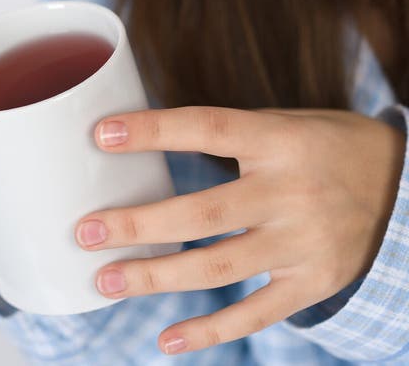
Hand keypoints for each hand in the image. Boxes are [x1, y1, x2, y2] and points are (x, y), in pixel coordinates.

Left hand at [74, 106, 404, 355]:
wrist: (404, 188)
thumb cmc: (328, 145)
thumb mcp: (286, 123)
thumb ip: (232, 136)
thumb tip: (150, 137)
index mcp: (280, 140)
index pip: (206, 128)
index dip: (153, 131)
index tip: (101, 134)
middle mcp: (290, 191)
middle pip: (202, 213)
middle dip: (138, 224)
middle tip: (85, 232)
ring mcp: (304, 242)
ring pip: (218, 267)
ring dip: (157, 277)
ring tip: (106, 279)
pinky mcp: (314, 282)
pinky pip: (257, 312)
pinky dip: (211, 330)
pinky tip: (167, 340)